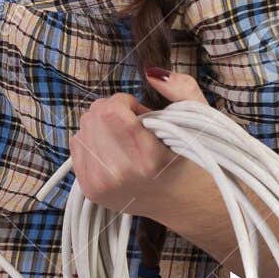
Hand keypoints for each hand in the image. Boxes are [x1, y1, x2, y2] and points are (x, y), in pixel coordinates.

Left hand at [69, 67, 208, 213]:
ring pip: (82, 129)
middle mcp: (117, 175)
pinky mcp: (89, 190)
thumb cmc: (197, 162)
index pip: (111, 110)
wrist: (189, 206)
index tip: (143, 115)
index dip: (126, 103)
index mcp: (145, 159)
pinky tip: (114, 151)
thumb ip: (181, 90)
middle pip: (93, 116)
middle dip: (113, 113)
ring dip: (102, 127)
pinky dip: (93, 141)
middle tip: (135, 129)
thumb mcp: (202, 121)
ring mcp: (99, 185)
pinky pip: (76, 146)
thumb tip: (151, 71)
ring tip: (126, 142)